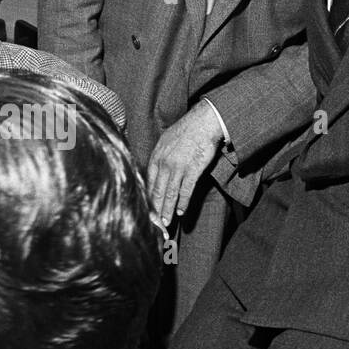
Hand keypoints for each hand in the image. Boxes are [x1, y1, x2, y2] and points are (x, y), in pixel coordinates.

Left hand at [147, 104, 223, 223]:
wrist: (203, 122)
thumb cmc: (185, 131)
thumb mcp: (165, 142)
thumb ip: (159, 159)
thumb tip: (154, 174)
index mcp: (156, 157)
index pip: (148, 184)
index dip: (147, 201)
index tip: (146, 213)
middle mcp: (164, 164)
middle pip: (157, 192)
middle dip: (155, 211)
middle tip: (154, 226)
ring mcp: (178, 167)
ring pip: (170, 194)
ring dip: (167, 210)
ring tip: (166, 223)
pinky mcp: (193, 169)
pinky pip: (186, 190)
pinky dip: (183, 202)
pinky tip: (181, 212)